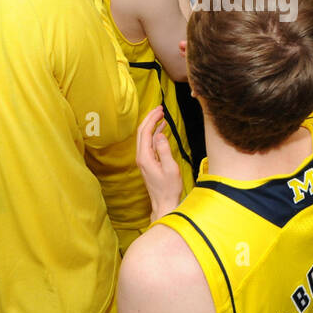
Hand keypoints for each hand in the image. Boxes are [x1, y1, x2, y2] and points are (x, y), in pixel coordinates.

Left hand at [134, 106, 183, 220]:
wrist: (164, 203)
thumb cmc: (169, 188)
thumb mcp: (170, 168)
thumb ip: (164, 150)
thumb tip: (159, 134)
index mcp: (145, 157)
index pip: (145, 132)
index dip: (152, 119)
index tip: (160, 110)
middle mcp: (141, 157)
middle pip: (142, 132)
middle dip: (150, 118)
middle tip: (160, 108)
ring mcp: (144, 160)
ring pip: (145, 137)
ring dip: (152, 125)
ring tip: (161, 115)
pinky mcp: (148, 162)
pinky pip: (149, 144)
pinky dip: (155, 134)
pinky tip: (162, 130)